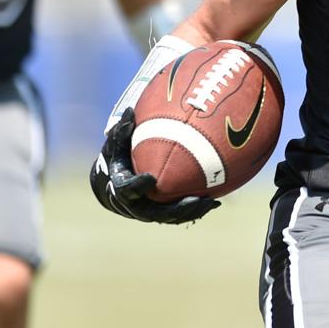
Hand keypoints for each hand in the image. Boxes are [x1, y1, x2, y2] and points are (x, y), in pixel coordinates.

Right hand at [89, 108, 219, 223]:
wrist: (114, 180)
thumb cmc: (118, 156)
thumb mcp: (117, 142)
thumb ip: (122, 130)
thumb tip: (130, 110)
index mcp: (119, 188)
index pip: (127, 190)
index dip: (137, 186)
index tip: (150, 178)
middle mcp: (133, 205)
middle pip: (154, 212)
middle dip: (174, 209)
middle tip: (194, 199)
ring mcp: (147, 212)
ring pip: (169, 217)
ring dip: (189, 212)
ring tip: (209, 202)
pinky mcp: (159, 213)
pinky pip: (177, 216)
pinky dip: (194, 211)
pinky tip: (214, 202)